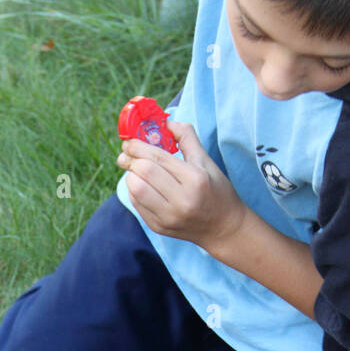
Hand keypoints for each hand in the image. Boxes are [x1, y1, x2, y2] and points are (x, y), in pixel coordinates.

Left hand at [117, 119, 245, 248]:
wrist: (223, 228)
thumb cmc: (216, 190)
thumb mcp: (207, 162)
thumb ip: (187, 138)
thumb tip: (167, 121)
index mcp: (195, 180)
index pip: (158, 158)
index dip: (138, 146)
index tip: (129, 142)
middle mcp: (182, 200)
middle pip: (144, 172)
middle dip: (130, 159)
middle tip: (126, 155)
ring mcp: (169, 217)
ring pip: (136, 189)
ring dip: (131, 176)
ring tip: (135, 170)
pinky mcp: (159, 227)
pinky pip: (137, 204)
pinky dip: (134, 191)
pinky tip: (141, 185)